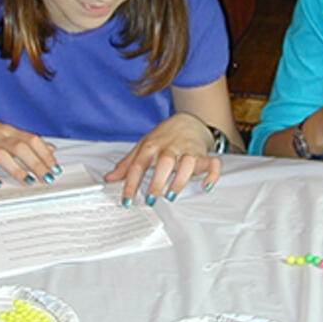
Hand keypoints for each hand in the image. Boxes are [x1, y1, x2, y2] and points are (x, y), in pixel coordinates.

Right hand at [0, 114, 59, 186]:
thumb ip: (26, 140)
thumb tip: (50, 148)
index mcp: (6, 130)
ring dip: (16, 169)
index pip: (31, 140)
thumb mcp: (4, 131)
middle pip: (19, 147)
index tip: (55, 168)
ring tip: (28, 182)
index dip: (44, 154)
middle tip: (47, 178)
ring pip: (0, 155)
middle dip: (35, 163)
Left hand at [105, 112, 221, 205]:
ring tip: (171, 196)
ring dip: (180, 180)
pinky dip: (212, 175)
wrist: (188, 120)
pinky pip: (213, 164)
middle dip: (157, 181)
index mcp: (151, 146)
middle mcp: (170, 148)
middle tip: (151, 200)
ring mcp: (188, 150)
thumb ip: (127, 164)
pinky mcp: (203, 155)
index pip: (139, 165)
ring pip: (187, 163)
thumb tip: (109, 179)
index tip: (127, 201)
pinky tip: (206, 186)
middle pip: (164, 162)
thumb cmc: (163, 138)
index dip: (131, 183)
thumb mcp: (142, 147)